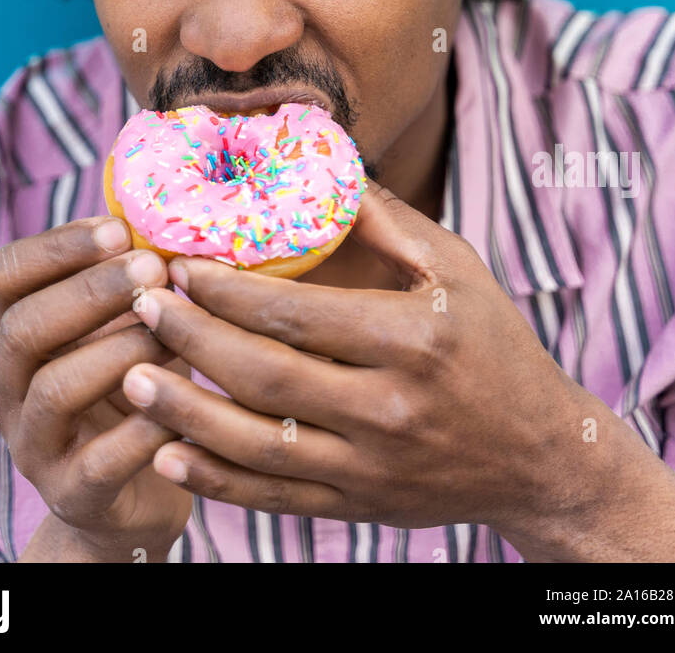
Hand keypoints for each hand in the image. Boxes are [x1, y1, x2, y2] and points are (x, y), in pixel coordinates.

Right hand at [0, 216, 191, 560]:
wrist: (138, 491)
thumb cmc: (138, 383)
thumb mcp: (128, 322)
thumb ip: (133, 279)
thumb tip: (170, 215)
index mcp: (14, 334)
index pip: (4, 276)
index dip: (56, 247)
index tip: (117, 228)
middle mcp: (8, 387)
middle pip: (23, 327)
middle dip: (91, 291)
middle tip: (153, 270)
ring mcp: (33, 446)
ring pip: (55, 389)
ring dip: (118, 350)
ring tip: (172, 332)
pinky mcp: (72, 496)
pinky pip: (99, 461)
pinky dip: (143, 428)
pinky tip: (182, 404)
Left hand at [122, 181, 583, 534]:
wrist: (541, 456)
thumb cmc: (495, 346)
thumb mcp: (458, 268)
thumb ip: (389, 220)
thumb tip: (323, 166)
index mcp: (410, 340)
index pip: (296, 314)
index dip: (228, 291)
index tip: (180, 263)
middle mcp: (387, 409)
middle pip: (265, 376)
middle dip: (191, 340)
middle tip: (140, 306)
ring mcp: (371, 468)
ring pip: (257, 445)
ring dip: (185, 414)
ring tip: (132, 377)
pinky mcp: (360, 507)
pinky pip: (274, 499)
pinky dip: (215, 482)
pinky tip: (167, 455)